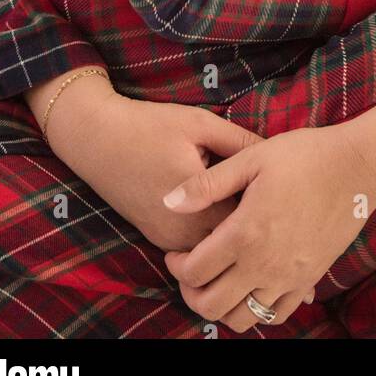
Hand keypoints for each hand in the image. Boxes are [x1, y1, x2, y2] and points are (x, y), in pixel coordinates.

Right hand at [48, 90, 257, 253]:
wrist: (96, 140)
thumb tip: (277, 151)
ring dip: (231, 234)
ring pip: (214, 251)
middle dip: (253, 224)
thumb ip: (240, 140)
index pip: (250, 217)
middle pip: (234, 241)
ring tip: (249, 207)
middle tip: (270, 199)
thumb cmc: (150, 126)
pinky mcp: (158, 241)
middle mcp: (185, 229)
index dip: (269, 204)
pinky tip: (220, 213)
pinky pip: (195, 250)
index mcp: (200, 199)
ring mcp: (169, 240)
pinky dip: (210, 238)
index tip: (280, 186)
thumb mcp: (200, 123)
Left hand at [161, 124, 375, 330]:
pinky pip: (276, 315)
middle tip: (193, 270)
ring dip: (222, 306)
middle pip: (211, 305)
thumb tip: (168, 201)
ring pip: (242, 318)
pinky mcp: (309, 280)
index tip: (177, 252)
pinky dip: (257, 309)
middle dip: (192, 293)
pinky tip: (252, 285)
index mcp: (245, 233)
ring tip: (220, 280)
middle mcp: (264, 264)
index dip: (177, 265)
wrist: (356, 166)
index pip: (194, 271)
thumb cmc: (304, 155)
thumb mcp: (251, 158)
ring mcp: (288, 277)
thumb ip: (207, 184)